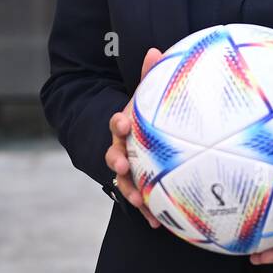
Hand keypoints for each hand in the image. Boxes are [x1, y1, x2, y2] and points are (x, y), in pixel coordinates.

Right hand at [105, 46, 164, 228]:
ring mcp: (126, 170)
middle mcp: (120, 149)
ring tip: (138, 198)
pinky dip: (147, 211)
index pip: (116, 124)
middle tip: (123, 164)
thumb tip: (156, 49)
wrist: (135, 140)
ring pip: (124, 182)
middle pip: (113, 155)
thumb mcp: (146, 97)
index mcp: (123, 128)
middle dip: (116, 160)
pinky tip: (158, 223)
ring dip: (129, 190)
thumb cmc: (144, 116)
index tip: (123, 121)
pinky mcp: (137, 188)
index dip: (118, 123)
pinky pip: (140, 201)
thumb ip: (150, 76)